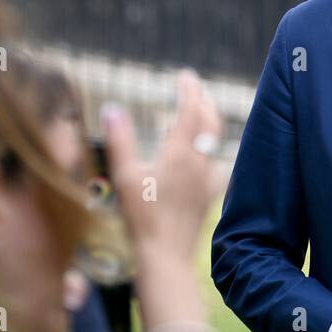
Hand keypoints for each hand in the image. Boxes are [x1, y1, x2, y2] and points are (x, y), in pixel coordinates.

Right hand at [102, 69, 222, 263]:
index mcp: (179, 153)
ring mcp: (208, 179)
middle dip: (204, 100)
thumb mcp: (124, 176)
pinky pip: (219, 162)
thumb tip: (112, 108)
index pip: (191, 110)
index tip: (186, 75)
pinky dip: (215, 148)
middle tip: (196, 87)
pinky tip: (211, 154)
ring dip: (212, 120)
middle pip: (210, 121)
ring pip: (218, 140)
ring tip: (204, 111)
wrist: (165, 255)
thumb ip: (120, 140)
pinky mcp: (210, 195)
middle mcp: (199, 162)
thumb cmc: (141, 217)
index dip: (189, 90)